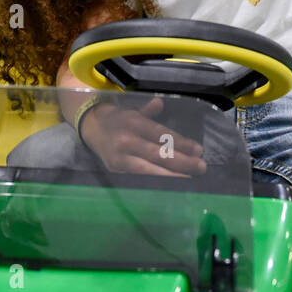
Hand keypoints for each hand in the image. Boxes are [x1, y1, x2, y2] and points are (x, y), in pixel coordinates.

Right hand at [80, 97, 206, 176]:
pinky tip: (170, 187)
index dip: (181, 143)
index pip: (161, 135)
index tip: (199, 151)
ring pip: (149, 171)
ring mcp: (120, 158)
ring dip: (172, 177)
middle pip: (158, 154)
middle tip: (201, 168)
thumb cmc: (119, 119)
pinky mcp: (116, 171)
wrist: (91, 127)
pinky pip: (139, 180)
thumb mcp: (133, 110)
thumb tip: (160, 103)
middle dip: (182, 163)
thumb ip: (149, 110)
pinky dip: (155, 184)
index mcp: (133, 122)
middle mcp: (127, 140)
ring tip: (190, 180)